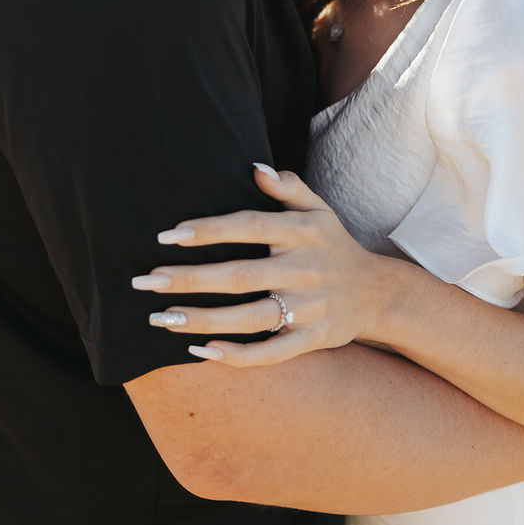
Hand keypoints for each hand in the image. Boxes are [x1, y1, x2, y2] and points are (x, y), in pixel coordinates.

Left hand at [132, 165, 387, 364]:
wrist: (378, 293)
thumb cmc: (333, 246)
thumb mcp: (319, 209)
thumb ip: (288, 186)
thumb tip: (254, 169)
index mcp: (302, 232)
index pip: (248, 227)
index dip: (208, 230)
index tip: (168, 236)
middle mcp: (305, 269)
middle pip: (238, 276)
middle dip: (189, 280)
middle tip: (146, 282)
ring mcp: (309, 307)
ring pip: (249, 317)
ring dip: (202, 319)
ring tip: (162, 319)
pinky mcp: (312, 339)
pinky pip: (270, 352)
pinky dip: (236, 355)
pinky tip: (201, 350)